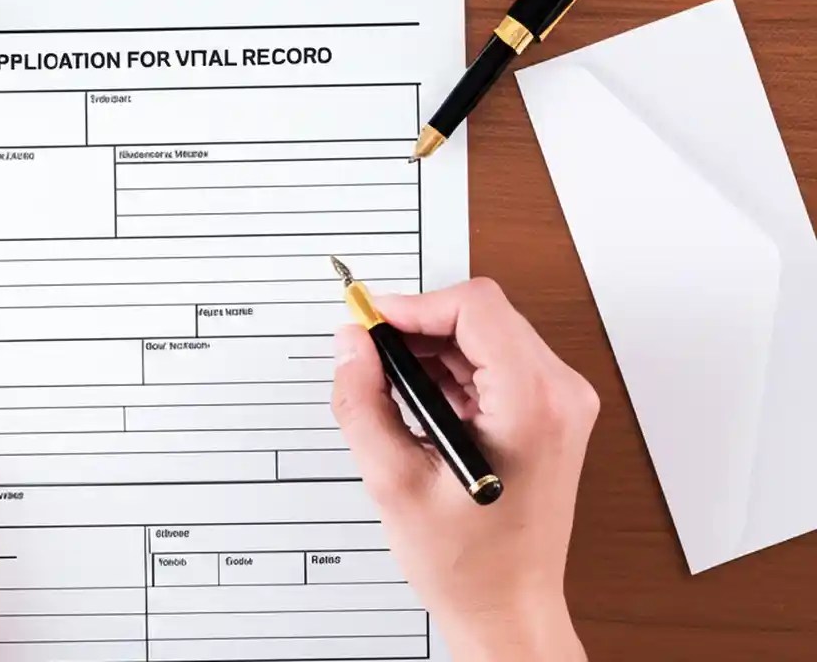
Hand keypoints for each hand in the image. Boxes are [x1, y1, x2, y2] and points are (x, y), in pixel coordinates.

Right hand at [331, 279, 598, 661]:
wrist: (507, 607)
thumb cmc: (469, 564)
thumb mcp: (394, 481)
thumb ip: (363, 403)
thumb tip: (352, 345)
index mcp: (532, 405)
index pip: (475, 308)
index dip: (414, 306)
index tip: (371, 321)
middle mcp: (559, 395)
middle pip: (481, 315)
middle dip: (418, 328)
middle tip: (370, 355)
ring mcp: (560, 403)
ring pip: (486, 335)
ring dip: (433, 351)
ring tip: (392, 390)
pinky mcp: (549, 413)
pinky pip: (495, 363)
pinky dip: (452, 372)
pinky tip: (421, 407)